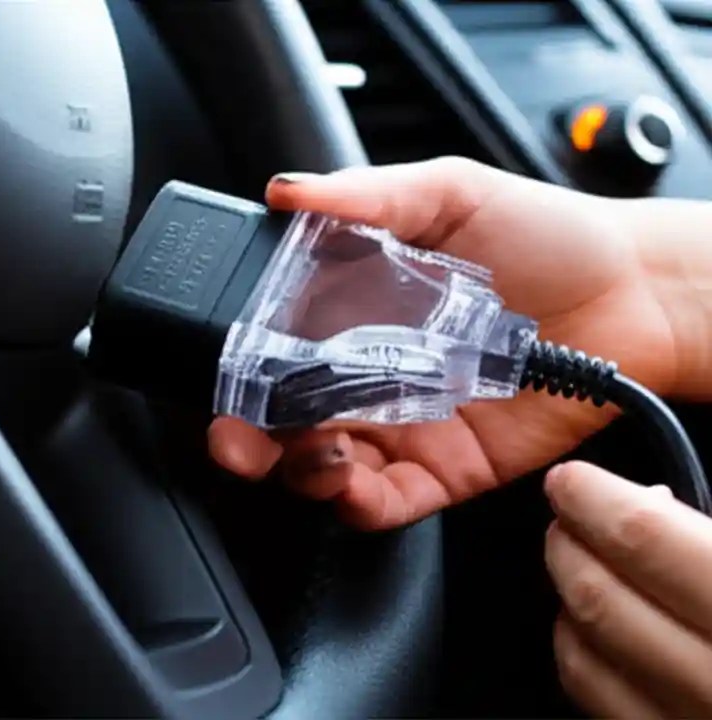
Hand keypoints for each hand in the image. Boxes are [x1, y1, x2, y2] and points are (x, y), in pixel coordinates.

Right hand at [208, 157, 680, 528]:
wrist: (637, 293)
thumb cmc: (549, 236)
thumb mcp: (450, 192)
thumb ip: (367, 195)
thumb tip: (289, 190)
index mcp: (349, 310)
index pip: (267, 349)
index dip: (232, 369)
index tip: (217, 376)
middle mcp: (364, 372)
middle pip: (278, 420)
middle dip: (244, 440)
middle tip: (236, 440)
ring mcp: (400, 424)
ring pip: (320, 469)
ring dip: (298, 472)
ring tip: (311, 454)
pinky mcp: (443, 469)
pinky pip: (384, 503)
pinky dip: (356, 505)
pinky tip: (351, 484)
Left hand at [545, 461, 711, 717]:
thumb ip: (705, 529)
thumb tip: (655, 498)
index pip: (648, 539)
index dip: (597, 499)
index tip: (573, 481)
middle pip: (600, 599)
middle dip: (569, 545)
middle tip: (569, 515)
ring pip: (584, 659)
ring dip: (571, 600)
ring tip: (585, 564)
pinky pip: (601, 708)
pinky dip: (584, 659)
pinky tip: (600, 633)